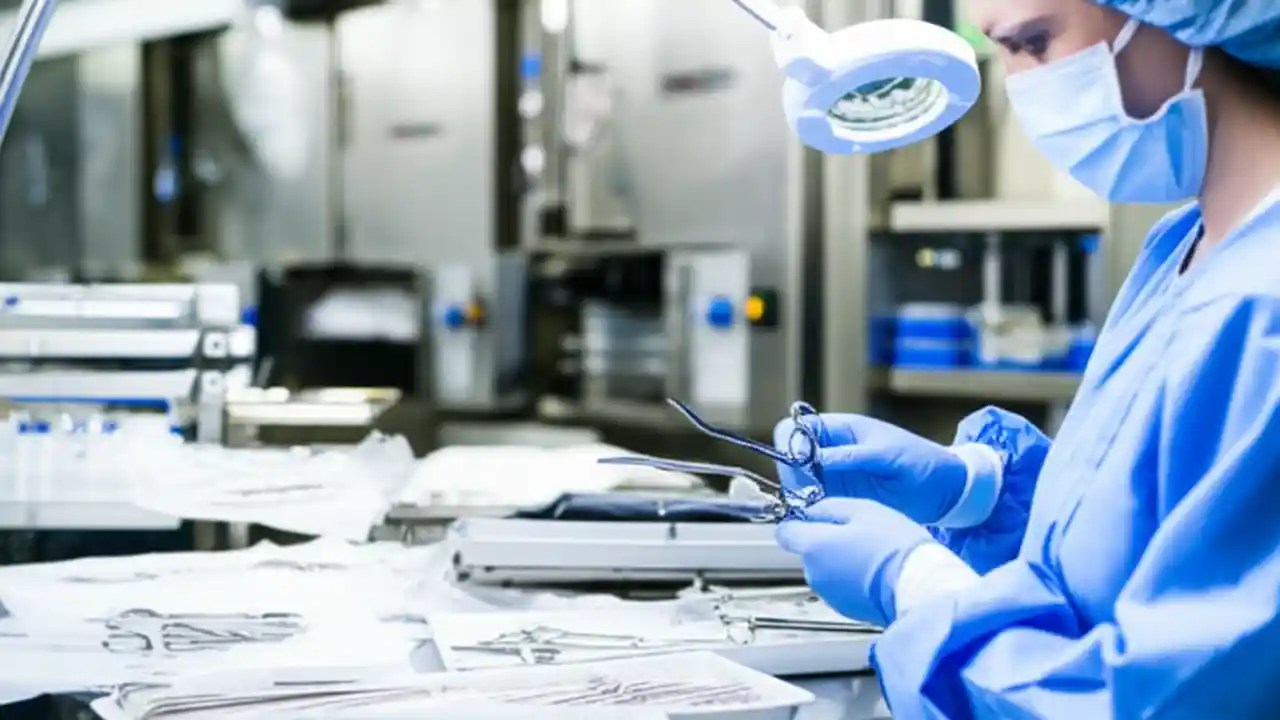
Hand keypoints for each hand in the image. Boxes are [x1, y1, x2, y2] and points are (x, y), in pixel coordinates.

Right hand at [774, 414, 967, 523]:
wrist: (947, 491)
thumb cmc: (922, 461)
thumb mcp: (888, 455)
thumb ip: (851, 456)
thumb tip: (815, 458)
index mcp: (841, 430)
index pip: (795, 429)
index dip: (790, 444)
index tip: (799, 463)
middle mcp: (831, 452)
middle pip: (790, 459)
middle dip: (792, 474)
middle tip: (806, 491)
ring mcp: (835, 477)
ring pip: (798, 484)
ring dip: (799, 495)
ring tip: (813, 506)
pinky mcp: (841, 500)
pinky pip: (813, 503)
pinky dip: (810, 510)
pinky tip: (820, 516)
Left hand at [776, 498, 932, 625]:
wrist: (919, 588)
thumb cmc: (893, 547)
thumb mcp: (863, 510)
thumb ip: (829, 508)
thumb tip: (812, 511)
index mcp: (813, 547)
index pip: (784, 533)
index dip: (799, 522)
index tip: (816, 517)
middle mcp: (814, 574)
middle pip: (808, 551)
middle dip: (826, 541)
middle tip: (858, 533)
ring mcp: (829, 595)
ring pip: (826, 569)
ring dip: (841, 561)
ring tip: (872, 553)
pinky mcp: (847, 610)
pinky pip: (842, 587)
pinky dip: (853, 579)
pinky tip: (877, 573)